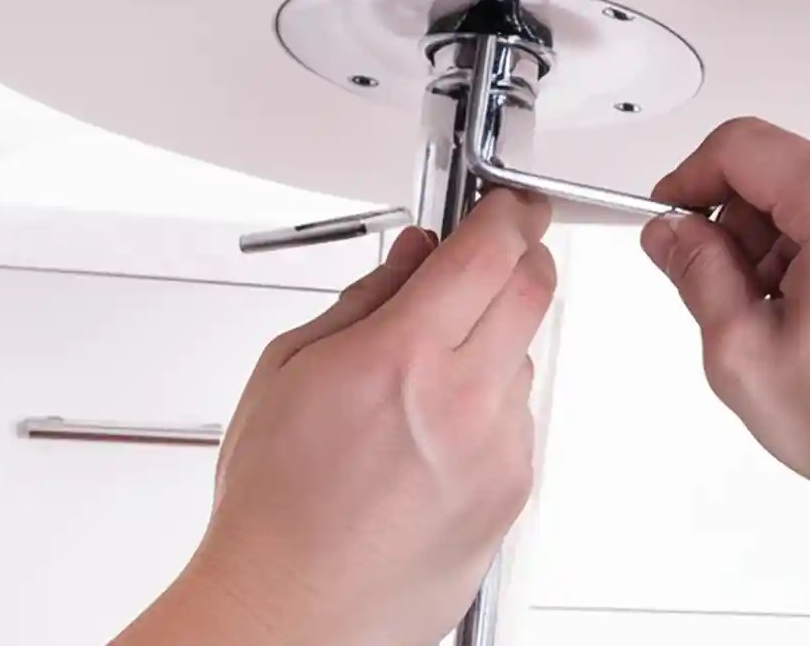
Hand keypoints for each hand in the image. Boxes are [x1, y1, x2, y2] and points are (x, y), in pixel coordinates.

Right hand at [117, 189, 554, 645]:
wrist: (294, 612)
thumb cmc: (275, 506)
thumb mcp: (289, 370)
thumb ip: (365, 297)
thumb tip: (414, 252)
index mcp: (402, 357)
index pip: (489, 251)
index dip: (507, 213)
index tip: (509, 205)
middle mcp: (464, 400)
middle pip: (534, 289)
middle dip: (520, 257)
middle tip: (492, 256)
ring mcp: (498, 448)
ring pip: (527, 354)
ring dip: (496, 339)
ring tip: (426, 376)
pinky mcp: (514, 489)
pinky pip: (520, 415)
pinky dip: (490, 400)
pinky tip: (433, 430)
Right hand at [639, 117, 809, 510]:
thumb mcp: (747, 355)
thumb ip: (696, 275)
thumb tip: (672, 235)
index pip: (740, 146)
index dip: (688, 180)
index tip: (671, 218)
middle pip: (783, 170)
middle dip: (743, 231)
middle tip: (738, 302)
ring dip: (789, 250)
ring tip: (801, 328)